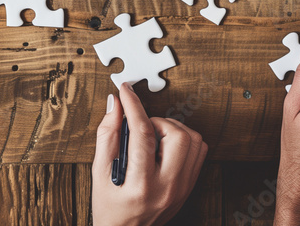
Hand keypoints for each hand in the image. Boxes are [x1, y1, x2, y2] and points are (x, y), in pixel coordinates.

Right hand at [92, 83, 207, 225]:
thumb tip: (115, 104)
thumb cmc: (110, 207)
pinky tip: (166, 146)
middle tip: (142, 127)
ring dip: (173, 128)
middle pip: (177, 135)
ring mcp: (183, 188)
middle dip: (158, 121)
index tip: (126, 91)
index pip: (142, 134)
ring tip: (154, 137)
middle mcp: (167, 187)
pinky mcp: (190, 186)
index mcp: (141, 186)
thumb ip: (106, 135)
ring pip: (194, 140)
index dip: (133, 106)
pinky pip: (200, 151)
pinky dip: (185, 140)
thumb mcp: (99, 173)